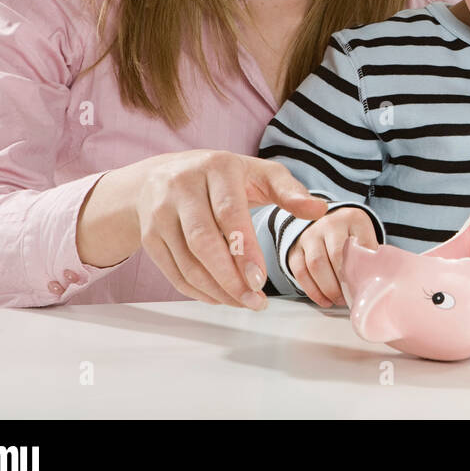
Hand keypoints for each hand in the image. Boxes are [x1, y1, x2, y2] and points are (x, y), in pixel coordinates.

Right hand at [85, 149, 329, 309]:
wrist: (160, 175)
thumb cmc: (222, 177)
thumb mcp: (257, 173)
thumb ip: (289, 190)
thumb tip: (320, 210)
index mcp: (216, 167)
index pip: (229, 213)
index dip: (244, 250)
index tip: (261, 280)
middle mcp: (182, 186)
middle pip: (204, 241)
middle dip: (230, 278)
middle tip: (255, 301)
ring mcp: (160, 212)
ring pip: (187, 261)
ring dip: (216, 290)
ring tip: (243, 302)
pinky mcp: (149, 235)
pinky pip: (172, 271)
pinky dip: (197, 291)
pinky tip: (220, 297)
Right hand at [286, 207, 378, 307]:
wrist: (325, 221)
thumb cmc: (350, 234)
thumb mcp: (365, 234)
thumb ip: (370, 251)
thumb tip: (375, 278)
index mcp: (351, 218)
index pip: (359, 243)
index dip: (363, 266)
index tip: (366, 283)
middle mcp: (328, 223)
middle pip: (335, 255)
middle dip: (343, 281)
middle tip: (351, 297)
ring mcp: (309, 236)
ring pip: (315, 265)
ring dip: (328, 288)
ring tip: (339, 300)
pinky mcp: (295, 250)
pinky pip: (300, 272)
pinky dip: (313, 291)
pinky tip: (324, 300)